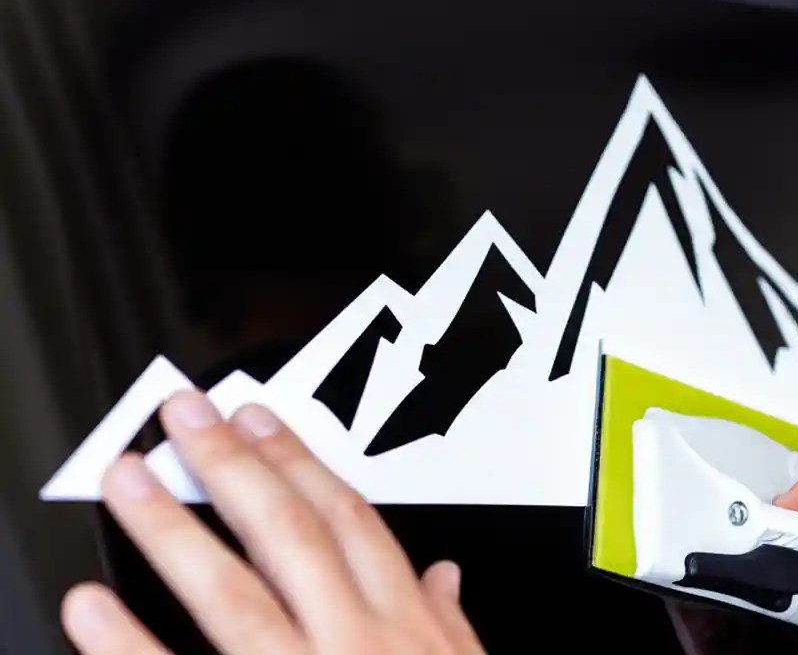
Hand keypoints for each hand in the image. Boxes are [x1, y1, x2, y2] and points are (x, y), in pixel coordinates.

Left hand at [60, 391, 483, 653]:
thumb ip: (454, 621)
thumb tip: (450, 573)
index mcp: (409, 625)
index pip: (351, 522)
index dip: (300, 464)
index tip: (257, 422)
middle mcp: (358, 644)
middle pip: (290, 537)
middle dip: (235, 468)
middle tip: (183, 418)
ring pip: (234, 595)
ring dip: (175, 534)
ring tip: (129, 483)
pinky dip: (133, 649)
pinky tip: (92, 611)